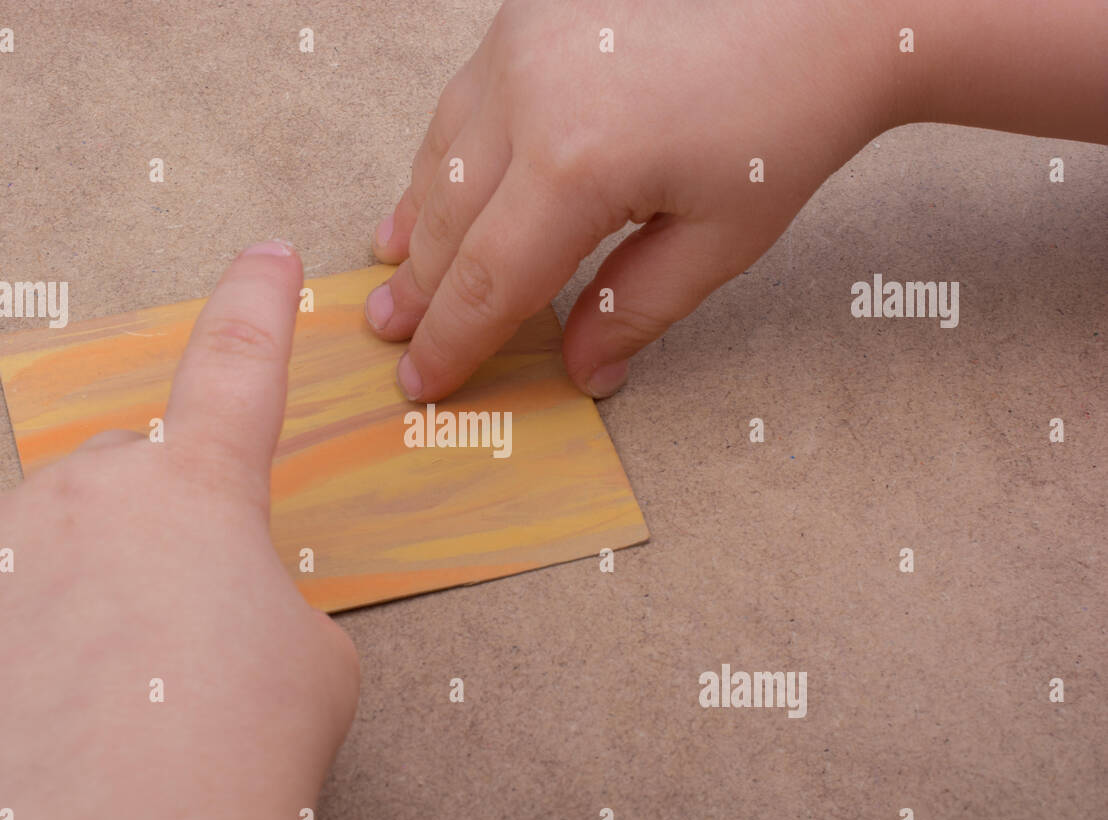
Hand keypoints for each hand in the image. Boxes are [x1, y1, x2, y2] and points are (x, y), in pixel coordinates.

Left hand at [0, 241, 359, 819]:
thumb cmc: (241, 746)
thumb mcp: (309, 654)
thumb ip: (260, 594)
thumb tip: (215, 608)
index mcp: (199, 488)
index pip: (240, 367)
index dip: (258, 306)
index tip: (264, 256)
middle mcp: (87, 488)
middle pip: (120, 484)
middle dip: (145, 542)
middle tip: (166, 640)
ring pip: (36, 540)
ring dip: (65, 591)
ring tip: (96, 690)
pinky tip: (21, 700)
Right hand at [367, 0, 893, 399]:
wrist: (827, 4)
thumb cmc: (786, 122)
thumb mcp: (720, 240)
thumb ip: (635, 309)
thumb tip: (579, 370)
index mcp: (578, 162)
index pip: (490, 279)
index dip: (453, 341)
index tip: (423, 383)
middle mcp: (529, 93)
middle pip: (450, 220)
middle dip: (420, 288)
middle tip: (392, 333)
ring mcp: (520, 43)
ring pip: (441, 157)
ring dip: (420, 223)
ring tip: (396, 273)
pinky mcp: (526, 15)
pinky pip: (462, 105)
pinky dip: (442, 159)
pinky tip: (432, 192)